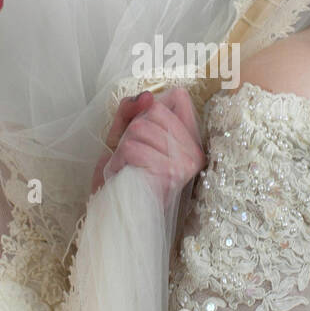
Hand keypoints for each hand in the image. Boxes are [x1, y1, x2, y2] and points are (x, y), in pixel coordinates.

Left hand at [91, 87, 206, 204]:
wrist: (114, 214)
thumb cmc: (122, 174)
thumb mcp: (123, 132)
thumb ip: (131, 109)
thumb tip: (147, 96)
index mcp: (191, 141)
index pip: (179, 97)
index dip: (152, 107)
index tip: (143, 130)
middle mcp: (194, 152)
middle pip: (154, 110)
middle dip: (131, 130)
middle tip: (130, 155)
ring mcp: (184, 164)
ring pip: (140, 128)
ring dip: (122, 148)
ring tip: (126, 166)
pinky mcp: (168, 174)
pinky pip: (134, 148)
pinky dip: (118, 161)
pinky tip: (123, 175)